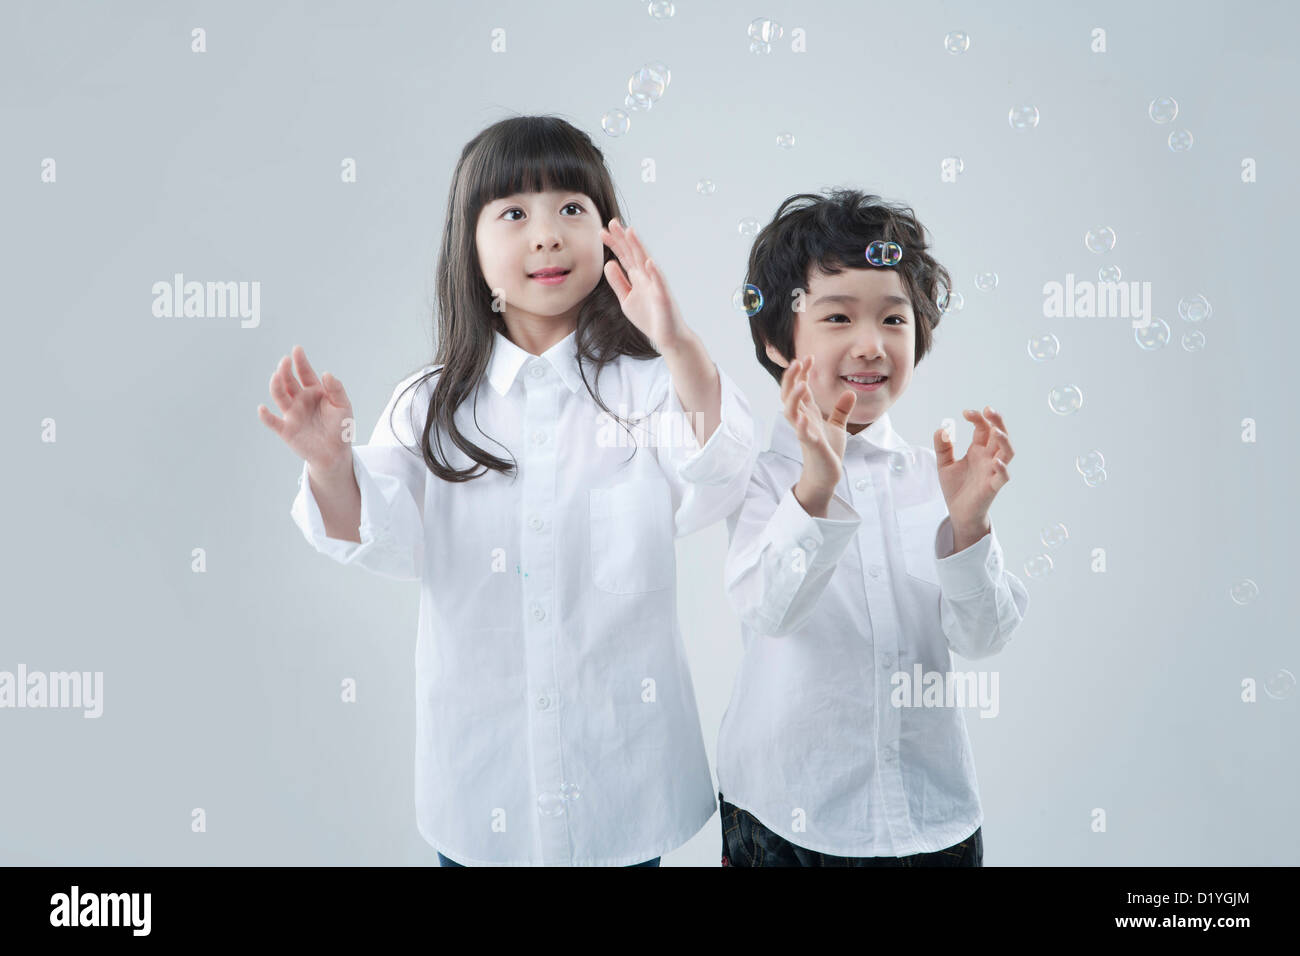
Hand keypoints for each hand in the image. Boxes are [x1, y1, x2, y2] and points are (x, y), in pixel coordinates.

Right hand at [257, 345, 355, 473]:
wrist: (336, 453)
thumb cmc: (340, 427)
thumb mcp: (344, 406)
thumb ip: (336, 389)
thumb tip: (326, 373)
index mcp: (314, 391)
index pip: (305, 373)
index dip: (300, 361)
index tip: (297, 349)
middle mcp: (300, 400)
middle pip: (289, 381)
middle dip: (286, 370)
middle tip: (285, 361)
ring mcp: (292, 413)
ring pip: (279, 396)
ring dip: (276, 385)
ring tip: (277, 375)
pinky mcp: (286, 429)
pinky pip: (272, 422)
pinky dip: (265, 416)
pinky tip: (262, 408)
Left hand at [600, 217, 687, 352]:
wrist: (668, 336)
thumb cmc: (649, 317)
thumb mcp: (627, 299)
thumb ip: (618, 282)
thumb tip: (609, 264)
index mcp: (638, 277)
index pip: (624, 257)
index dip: (614, 244)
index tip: (601, 231)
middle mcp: (647, 277)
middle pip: (633, 254)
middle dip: (623, 239)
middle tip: (612, 222)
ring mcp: (656, 286)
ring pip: (646, 263)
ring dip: (638, 247)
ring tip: (630, 232)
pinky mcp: (663, 298)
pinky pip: (659, 284)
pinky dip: (654, 273)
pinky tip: (649, 262)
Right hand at [784, 354, 855, 514]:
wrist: (827, 474)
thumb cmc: (828, 450)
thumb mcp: (837, 426)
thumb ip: (841, 409)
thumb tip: (851, 392)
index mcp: (808, 413)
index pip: (800, 388)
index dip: (801, 372)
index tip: (808, 357)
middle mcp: (802, 420)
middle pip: (789, 395)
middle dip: (791, 378)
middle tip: (797, 361)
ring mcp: (804, 432)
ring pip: (790, 412)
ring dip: (794, 398)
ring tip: (802, 384)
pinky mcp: (811, 446)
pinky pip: (803, 435)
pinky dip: (802, 426)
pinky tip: (804, 418)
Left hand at [934, 406, 1013, 544]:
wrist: (958, 512)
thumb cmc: (956, 487)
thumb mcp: (944, 464)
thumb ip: (943, 447)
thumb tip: (942, 429)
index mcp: (978, 450)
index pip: (983, 428)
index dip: (977, 418)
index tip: (965, 412)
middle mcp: (988, 458)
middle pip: (999, 435)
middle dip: (997, 421)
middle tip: (989, 410)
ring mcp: (992, 471)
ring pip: (1007, 453)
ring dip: (1004, 441)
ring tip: (997, 431)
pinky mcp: (993, 487)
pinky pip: (1002, 477)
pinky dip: (1002, 469)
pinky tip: (996, 462)